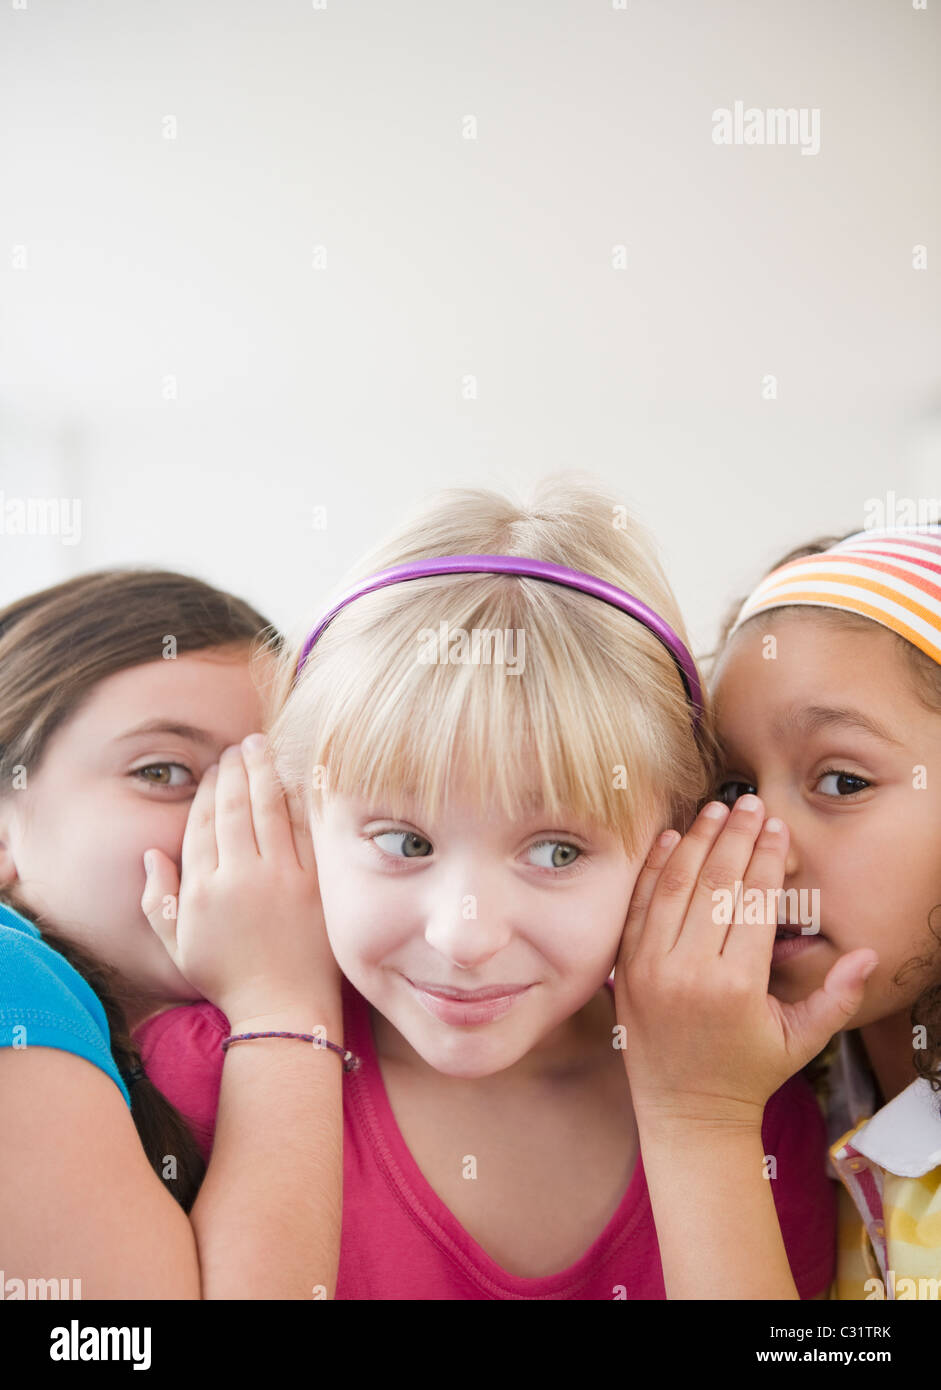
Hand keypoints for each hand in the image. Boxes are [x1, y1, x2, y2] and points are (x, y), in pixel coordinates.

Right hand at [141, 733, 339, 1023]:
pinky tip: (293, 777)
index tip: (213, 770)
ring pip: (268, 808)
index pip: (201, 823)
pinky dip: (296, 799)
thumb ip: (157, 899)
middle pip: (233, 807)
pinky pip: (302, 829)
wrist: (282, 1008)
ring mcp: (279, 878)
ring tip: (261, 747)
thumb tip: (151, 854)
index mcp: (202, 890)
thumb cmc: (228, 978)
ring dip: (263, 771)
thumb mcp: (178, 946)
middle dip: (234, 770)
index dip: (206, 790)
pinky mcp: (313, 883)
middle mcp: (238, 877)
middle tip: (237, 747)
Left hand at [613, 795, 877, 1134]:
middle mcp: (687, 972)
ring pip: (673, 887)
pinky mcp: (625, 968)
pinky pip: (639, 906)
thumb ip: (837, 997)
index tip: (776, 826)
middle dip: (734, 837)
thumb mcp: (801, 1040)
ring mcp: (649, 968)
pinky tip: (672, 838)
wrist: (685, 1112)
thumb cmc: (748, 1072)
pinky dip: (653, 869)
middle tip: (748, 801)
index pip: (753, 903)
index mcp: (735, 986)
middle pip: (714, 885)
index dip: (765, 858)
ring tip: (715, 809)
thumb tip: (868, 954)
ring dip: (695, 842)